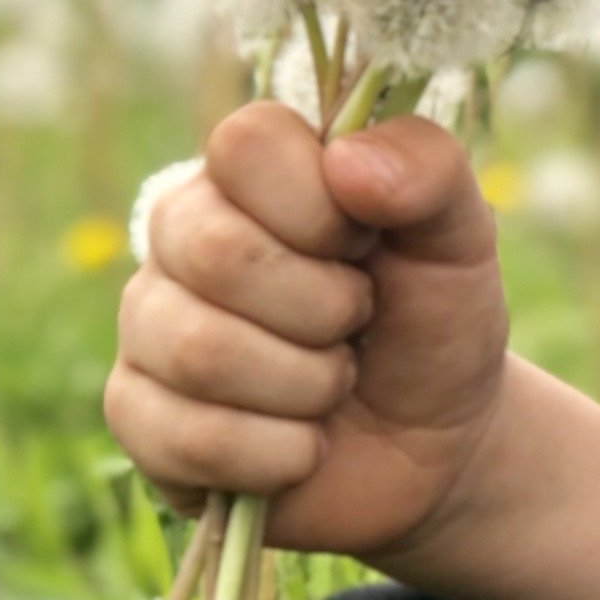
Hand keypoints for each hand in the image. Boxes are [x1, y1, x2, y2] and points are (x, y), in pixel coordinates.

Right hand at [105, 102, 510, 563]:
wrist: (432, 447)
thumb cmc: (434, 324)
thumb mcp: (459, 240)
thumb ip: (429, 172)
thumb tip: (346, 159)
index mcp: (252, 173)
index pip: (245, 144)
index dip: (321, 208)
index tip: (366, 244)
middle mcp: (182, 236)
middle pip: (217, 254)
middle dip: (325, 309)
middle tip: (356, 324)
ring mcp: (149, 326)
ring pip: (201, 354)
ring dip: (308, 386)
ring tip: (334, 384)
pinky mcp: (139, 417)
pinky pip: (190, 438)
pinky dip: (279, 454)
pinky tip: (304, 445)